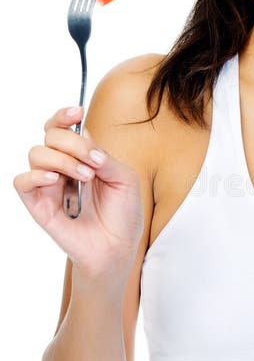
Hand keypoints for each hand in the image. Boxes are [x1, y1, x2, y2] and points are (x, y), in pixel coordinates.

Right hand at [13, 106, 144, 275]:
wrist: (118, 248)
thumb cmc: (123, 215)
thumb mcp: (125, 179)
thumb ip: (105, 157)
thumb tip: (86, 141)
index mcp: (82, 157)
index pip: (62, 127)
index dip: (65, 116)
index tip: (77, 113)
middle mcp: (62, 167)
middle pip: (50, 135)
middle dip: (72, 142)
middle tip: (93, 162)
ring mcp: (49, 185)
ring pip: (36, 153)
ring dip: (62, 159)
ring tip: (84, 177)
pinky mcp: (38, 205)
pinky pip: (21, 181)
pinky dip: (35, 175)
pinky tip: (55, 180)